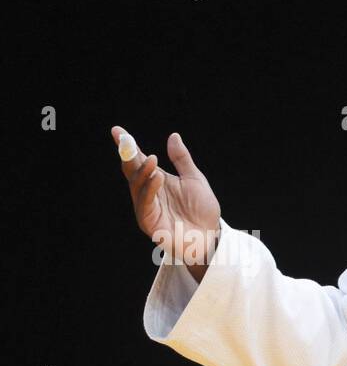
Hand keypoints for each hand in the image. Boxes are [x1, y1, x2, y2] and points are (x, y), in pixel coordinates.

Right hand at [112, 127, 220, 266]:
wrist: (210, 235)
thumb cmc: (202, 210)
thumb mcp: (194, 179)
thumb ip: (182, 159)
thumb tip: (173, 136)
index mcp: (157, 180)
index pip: (138, 160)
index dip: (128, 146)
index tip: (116, 130)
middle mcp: (148, 192)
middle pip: (132, 171)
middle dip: (128, 155)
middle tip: (126, 140)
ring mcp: (147, 207)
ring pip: (137, 186)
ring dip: (142, 171)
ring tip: (151, 159)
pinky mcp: (149, 221)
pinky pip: (145, 203)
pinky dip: (149, 189)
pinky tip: (157, 178)